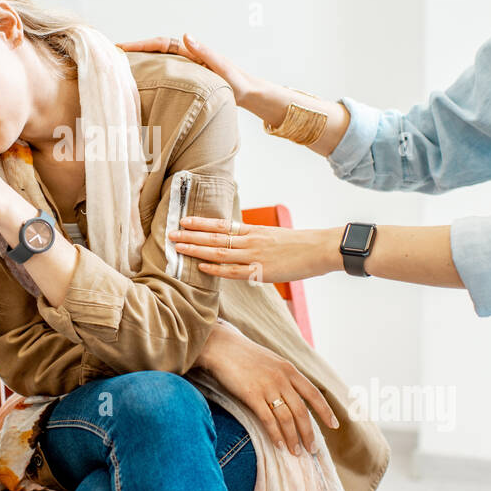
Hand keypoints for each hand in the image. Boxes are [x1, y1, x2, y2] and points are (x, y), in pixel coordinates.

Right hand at [116, 33, 260, 106]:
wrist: (247, 93)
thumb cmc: (236, 81)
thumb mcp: (221, 67)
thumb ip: (205, 52)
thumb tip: (187, 35)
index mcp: (190, 51)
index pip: (160, 43)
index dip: (140, 44)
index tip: (121, 47)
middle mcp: (184, 57)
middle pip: (153, 50)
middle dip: (132, 51)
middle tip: (110, 56)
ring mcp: (183, 68)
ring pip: (155, 62)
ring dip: (138, 62)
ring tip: (117, 68)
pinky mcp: (184, 79)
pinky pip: (161, 74)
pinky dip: (148, 74)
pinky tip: (137, 84)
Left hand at [168, 216, 332, 282]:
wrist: (319, 248)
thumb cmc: (298, 244)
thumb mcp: (272, 236)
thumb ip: (254, 239)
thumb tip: (237, 242)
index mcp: (253, 231)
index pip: (221, 225)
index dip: (200, 223)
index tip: (183, 220)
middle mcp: (250, 240)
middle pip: (214, 237)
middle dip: (190, 235)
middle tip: (170, 233)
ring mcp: (254, 255)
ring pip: (219, 252)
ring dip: (196, 249)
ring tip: (178, 247)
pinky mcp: (261, 271)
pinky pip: (233, 271)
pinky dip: (216, 269)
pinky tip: (201, 267)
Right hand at [194, 319, 338, 455]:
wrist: (220, 347)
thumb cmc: (244, 356)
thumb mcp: (271, 361)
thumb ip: (284, 376)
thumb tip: (294, 397)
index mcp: (289, 370)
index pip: (313, 394)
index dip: (325, 411)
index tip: (334, 425)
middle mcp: (282, 378)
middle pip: (302, 411)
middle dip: (309, 433)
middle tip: (312, 449)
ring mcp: (267, 386)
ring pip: (287, 418)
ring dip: (293, 438)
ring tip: (296, 453)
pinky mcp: (251, 395)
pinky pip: (268, 420)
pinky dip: (276, 435)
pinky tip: (279, 445)